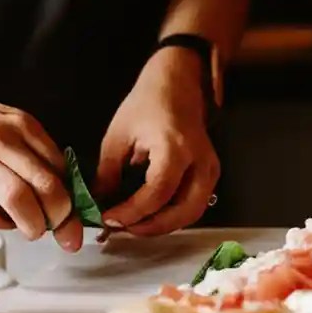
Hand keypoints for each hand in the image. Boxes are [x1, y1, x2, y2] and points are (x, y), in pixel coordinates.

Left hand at [96, 47, 220, 236]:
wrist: (177, 84)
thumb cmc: (147, 104)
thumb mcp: (118, 135)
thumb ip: (109, 173)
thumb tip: (100, 204)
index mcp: (174, 148)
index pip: (157, 193)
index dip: (133, 212)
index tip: (109, 218)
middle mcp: (199, 161)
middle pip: (183, 211)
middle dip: (151, 227)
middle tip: (123, 229)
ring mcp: (210, 169)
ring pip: (193, 212)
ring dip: (164, 225)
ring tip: (135, 225)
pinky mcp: (211, 173)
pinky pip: (195, 204)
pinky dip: (174, 216)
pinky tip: (152, 216)